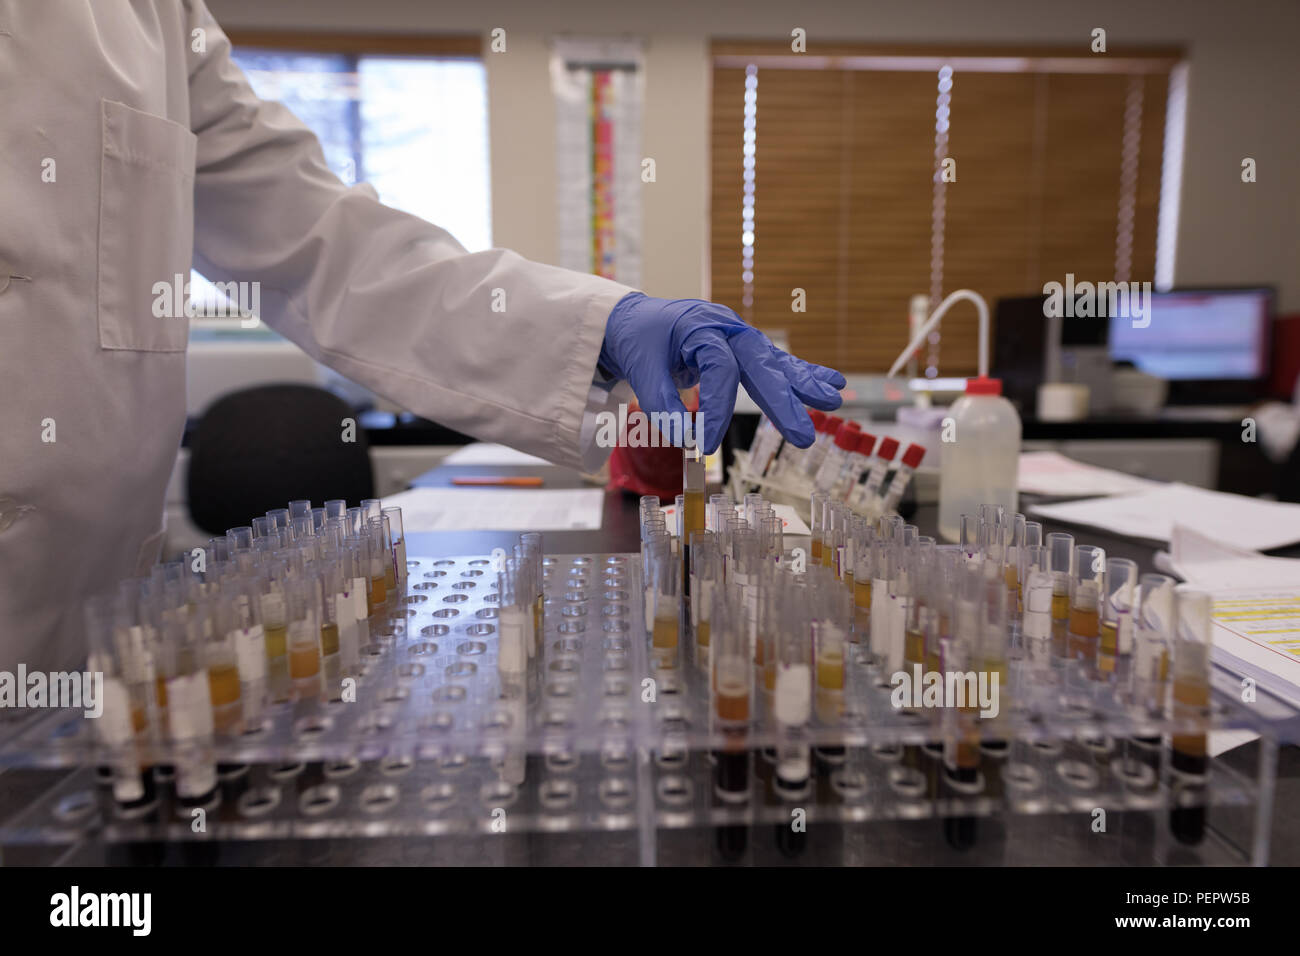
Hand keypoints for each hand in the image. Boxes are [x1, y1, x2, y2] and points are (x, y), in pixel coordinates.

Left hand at [599, 293, 844, 453]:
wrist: (639, 320)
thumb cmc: (640, 339)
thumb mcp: (641, 367)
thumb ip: (661, 402)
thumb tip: (682, 439)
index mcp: (700, 326)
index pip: (718, 370)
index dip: (715, 409)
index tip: (704, 444)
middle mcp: (727, 328)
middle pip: (759, 364)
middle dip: (783, 400)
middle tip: (803, 435)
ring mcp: (740, 338)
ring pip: (775, 362)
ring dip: (804, 384)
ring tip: (833, 400)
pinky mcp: (745, 350)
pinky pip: (777, 364)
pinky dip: (803, 374)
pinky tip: (833, 383)